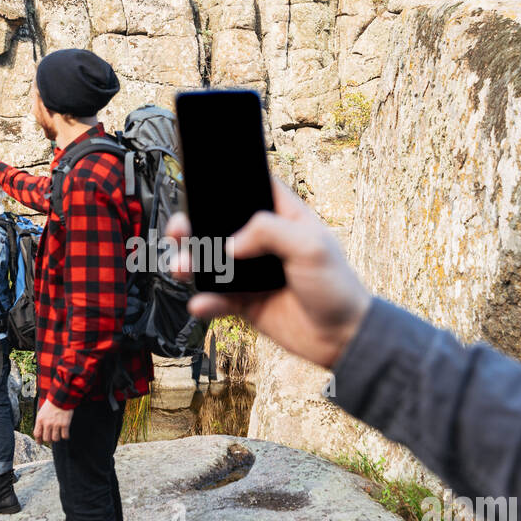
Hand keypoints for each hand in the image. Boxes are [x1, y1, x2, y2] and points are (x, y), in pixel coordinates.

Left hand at [33, 399, 72, 444]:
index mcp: (40, 420)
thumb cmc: (51, 404)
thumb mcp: (41, 412)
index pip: (37, 434)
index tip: (40, 442)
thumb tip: (41, 432)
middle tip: (52, 437)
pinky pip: (65, 436)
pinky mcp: (65, 424)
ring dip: (57, 438)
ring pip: (55, 439)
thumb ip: (40, 422)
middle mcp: (47, 423)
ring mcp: (56, 424)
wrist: (61, 397)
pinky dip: (65, 436)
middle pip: (47, 439)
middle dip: (49, 440)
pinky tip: (65, 434)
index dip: (39, 440)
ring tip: (58, 434)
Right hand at [167, 178, 371, 369]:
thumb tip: (231, 244)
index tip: (202, 182)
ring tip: (180, 268)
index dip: (229, 182)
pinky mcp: (246, 303)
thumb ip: (269, 231)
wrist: (341, 338)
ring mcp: (252, 273)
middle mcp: (264, 242)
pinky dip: (204, 301)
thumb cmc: (337, 287)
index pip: (252, 189)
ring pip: (211, 262)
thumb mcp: (310, 246)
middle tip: (179, 232)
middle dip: (193, 226)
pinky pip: (216, 299)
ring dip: (190, 264)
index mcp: (283, 218)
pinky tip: (200, 304)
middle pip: (219, 225)